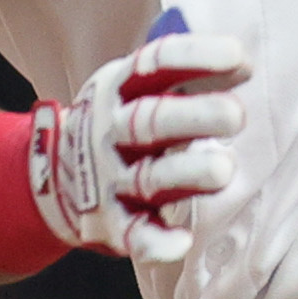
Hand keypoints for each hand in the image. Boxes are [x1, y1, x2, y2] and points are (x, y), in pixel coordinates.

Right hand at [30, 32, 251, 263]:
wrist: (53, 178)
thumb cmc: (123, 124)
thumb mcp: (137, 87)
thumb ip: (186, 75)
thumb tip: (244, 64)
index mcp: (119, 88)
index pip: (156, 64)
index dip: (195, 57)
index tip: (240, 57)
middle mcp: (111, 131)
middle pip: (151, 120)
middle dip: (195, 116)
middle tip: (237, 115)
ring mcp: (109, 179)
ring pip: (149, 177)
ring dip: (186, 173)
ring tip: (224, 169)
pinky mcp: (112, 224)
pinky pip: (134, 234)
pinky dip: (156, 242)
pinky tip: (181, 241)